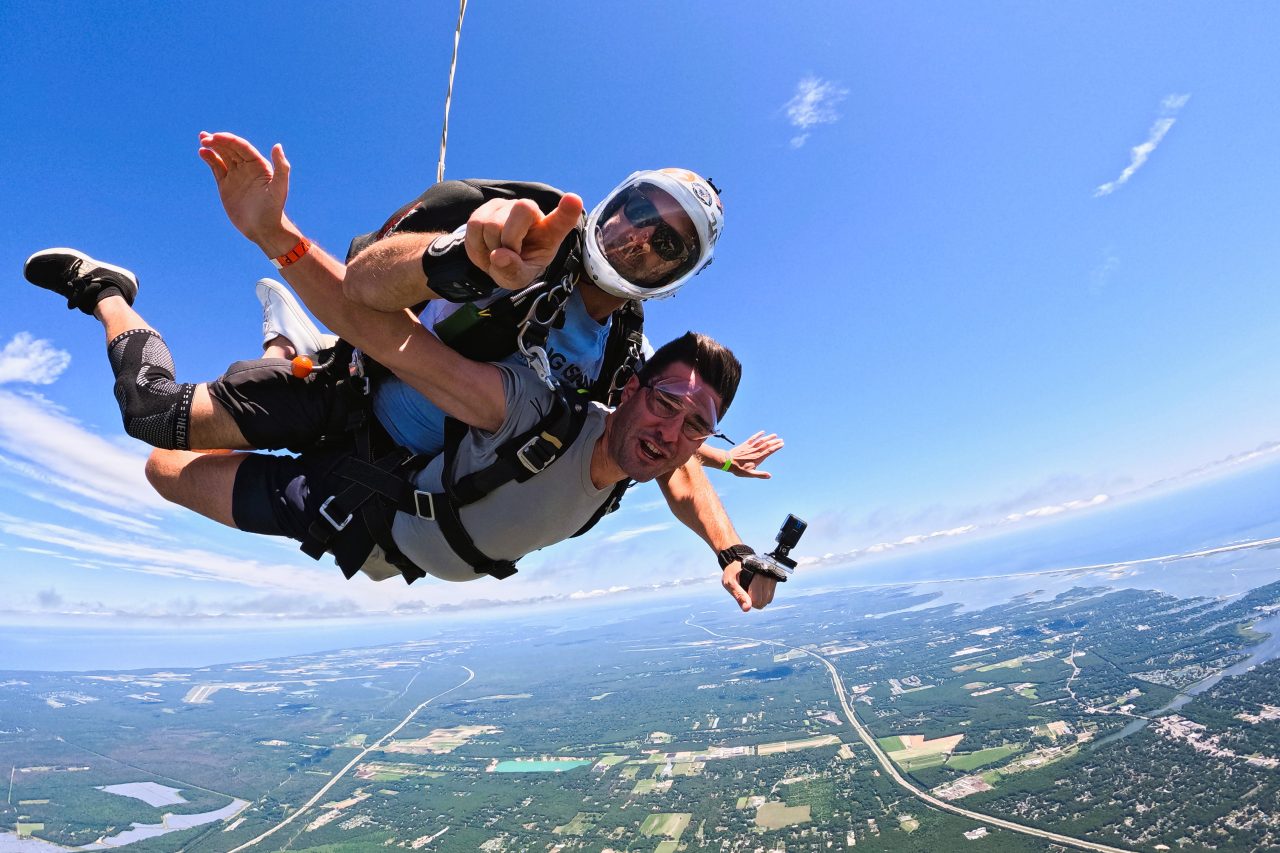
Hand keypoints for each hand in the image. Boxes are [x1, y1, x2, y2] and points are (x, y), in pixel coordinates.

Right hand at [197, 131, 293, 249]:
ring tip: (202, 140)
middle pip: (230, 149)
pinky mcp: (226, 185)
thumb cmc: (274, 208)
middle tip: (204, 138)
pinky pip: (217, 168)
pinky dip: (210, 159)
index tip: (215, 137)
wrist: (263, 228)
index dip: (229, 140)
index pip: (242, 147)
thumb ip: (281, 166)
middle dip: (218, 141)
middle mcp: (247, 167)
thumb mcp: (280, 187)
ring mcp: (236, 175)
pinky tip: (202, 153)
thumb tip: (277, 145)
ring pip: (222, 156)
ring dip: (212, 147)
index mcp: (259, 164)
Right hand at [464, 194, 584, 289]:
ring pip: (492, 222)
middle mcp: (532, 212)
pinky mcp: (487, 207)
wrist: (495, 261)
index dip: (567, 211)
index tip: (573, 201)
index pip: (563, 219)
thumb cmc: (517, 267)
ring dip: (490, 246)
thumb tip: (499, 256)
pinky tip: (485, 248)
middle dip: (509, 240)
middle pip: (520, 211)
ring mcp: (509, 206)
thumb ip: (513, 271)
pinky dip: (476, 245)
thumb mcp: (519, 278)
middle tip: (508, 256)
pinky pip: (474, 226)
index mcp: (550, 232)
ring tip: (497, 253)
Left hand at [720, 431, 784, 478]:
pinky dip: (758, 435)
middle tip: (781, 440)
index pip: (769, 451)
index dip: (776, 447)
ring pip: (761, 440)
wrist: (727, 461)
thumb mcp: (750, 474)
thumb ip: (760, 474)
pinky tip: (762, 432)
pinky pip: (753, 438)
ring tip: (775, 435)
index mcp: (758, 458)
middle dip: (774, 442)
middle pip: (767, 445)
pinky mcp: (745, 444)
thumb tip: (769, 476)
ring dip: (768, 437)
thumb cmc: (738, 469)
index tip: (782, 444)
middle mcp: (755, 451)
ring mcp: (750, 447)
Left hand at [722, 561, 777, 611]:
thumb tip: (747, 609)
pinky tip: (757, 590)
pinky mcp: (774, 579)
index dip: (748, 601)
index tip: (742, 593)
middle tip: (746, 592)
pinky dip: (764, 596)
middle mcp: (766, 575)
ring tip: (751, 590)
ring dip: (759, 599)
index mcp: (755, 575)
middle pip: (763, 601)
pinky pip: (771, 596)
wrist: (738, 560)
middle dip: (754, 601)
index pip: (757, 600)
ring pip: (768, 599)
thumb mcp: (730, 582)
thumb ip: (739, 595)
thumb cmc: (732, 572)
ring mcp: (771, 577)